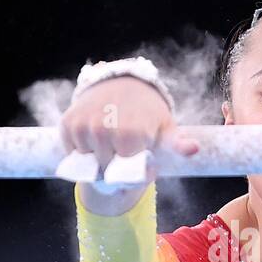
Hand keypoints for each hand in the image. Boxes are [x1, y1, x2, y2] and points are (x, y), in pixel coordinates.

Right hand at [60, 76, 197, 211]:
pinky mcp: (67, 123)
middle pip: (105, 174)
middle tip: (125, 154)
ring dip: (98, 162)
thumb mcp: (166, 128)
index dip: (134, 176)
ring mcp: (83, 126)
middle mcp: (103, 129)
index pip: (125, 177)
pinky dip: (82, 153)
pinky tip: (95, 141)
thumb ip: (178, 144)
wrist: (121, 83)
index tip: (141, 163)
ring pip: (87, 166)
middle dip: (116, 171)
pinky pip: (72, 153)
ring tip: (111, 147)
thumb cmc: (148, 113)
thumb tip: (194, 149)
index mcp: (130, 134)